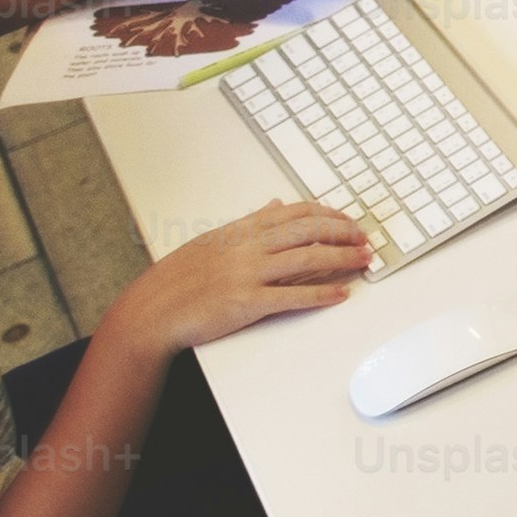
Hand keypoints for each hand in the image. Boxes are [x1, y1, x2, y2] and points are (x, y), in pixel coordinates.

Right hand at [114, 203, 368, 356]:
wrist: (151, 312)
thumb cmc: (177, 279)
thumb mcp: (212, 241)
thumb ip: (249, 223)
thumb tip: (275, 204)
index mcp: (242, 230)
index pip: (296, 212)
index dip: (329, 214)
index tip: (348, 220)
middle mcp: (248, 247)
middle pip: (309, 231)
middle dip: (343, 234)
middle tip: (365, 239)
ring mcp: (248, 274)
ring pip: (308, 259)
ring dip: (342, 259)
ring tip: (363, 261)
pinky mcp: (246, 303)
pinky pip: (293, 296)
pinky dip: (321, 294)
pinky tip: (340, 294)